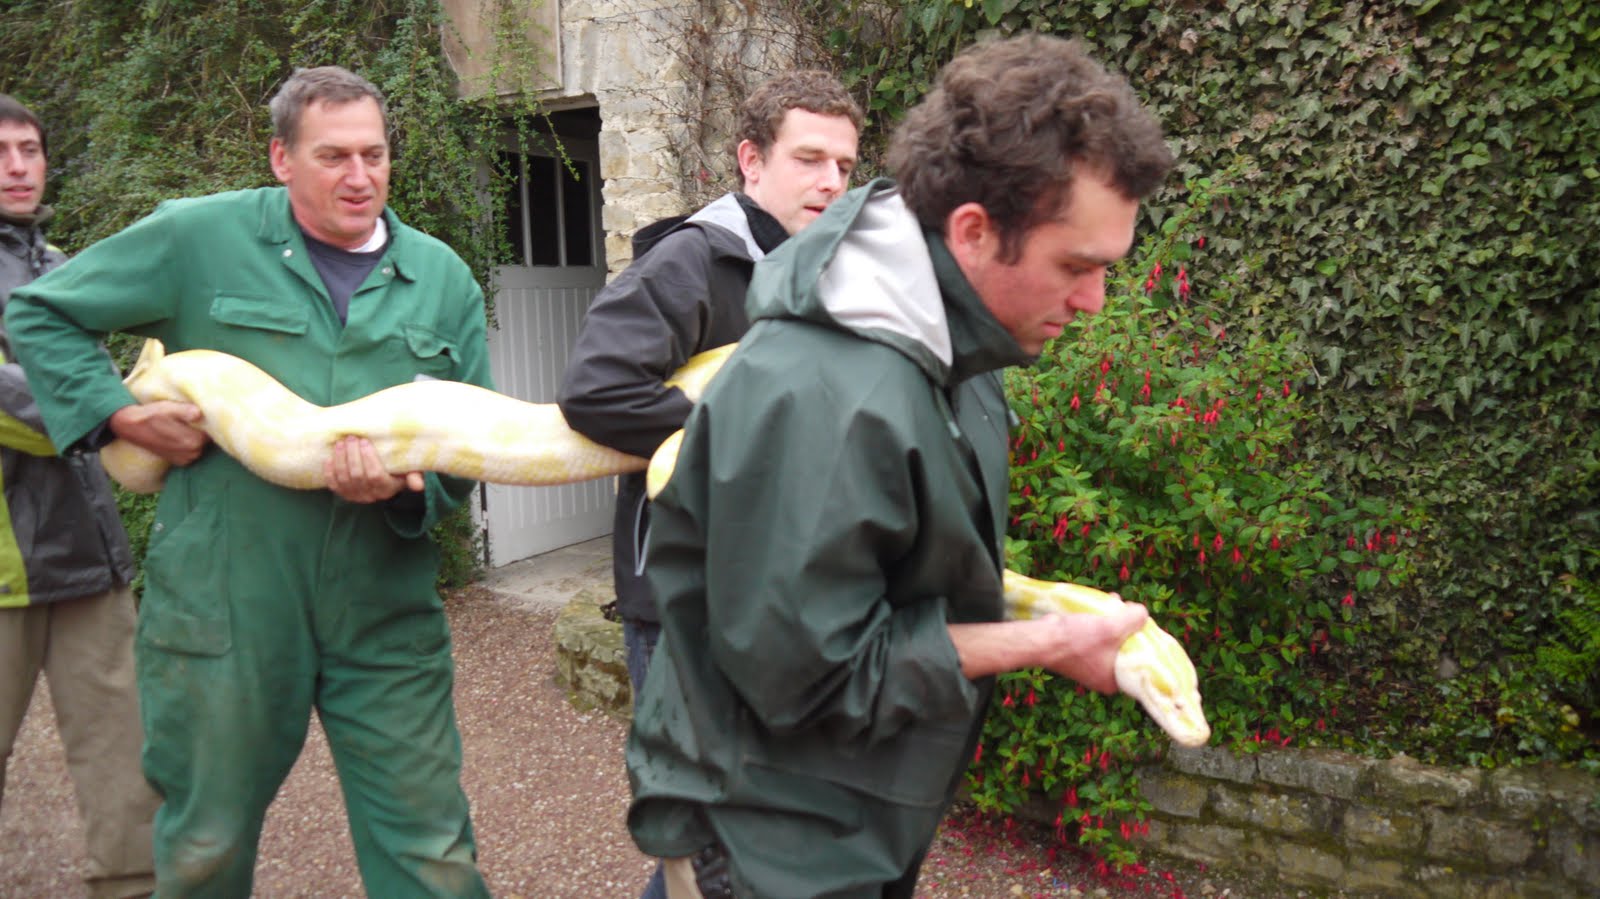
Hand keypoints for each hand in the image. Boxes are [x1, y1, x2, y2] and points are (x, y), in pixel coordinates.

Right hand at [108, 401, 207, 465]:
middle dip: (206, 430)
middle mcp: (192, 453)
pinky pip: (191, 452)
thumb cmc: (150, 415)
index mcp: (193, 441)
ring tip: (189, 425)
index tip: (212, 414)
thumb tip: (199, 412)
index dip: (213, 423)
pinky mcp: (178, 461)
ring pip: (201, 447)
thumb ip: (185, 411)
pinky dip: (190, 445)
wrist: (130, 426)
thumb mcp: (168, 408)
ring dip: (197, 438)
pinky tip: (183, 434)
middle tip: (201, 418)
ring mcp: (185, 459)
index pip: (215, 433)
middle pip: (209, 440)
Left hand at [325, 436, 423, 502]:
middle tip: (351, 438)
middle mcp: (370, 495)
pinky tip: (329, 458)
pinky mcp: (343, 494)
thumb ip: (414, 475)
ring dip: (340, 460)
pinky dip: (330, 472)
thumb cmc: (398, 470)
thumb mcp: (409, 471)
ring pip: (344, 479)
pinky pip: (334, 485)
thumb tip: (419, 486)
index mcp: (387, 489)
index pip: (375, 475)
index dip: (368, 458)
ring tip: (340, 443)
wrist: (384, 480)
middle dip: (352, 455)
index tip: (365, 441)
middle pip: (357, 475)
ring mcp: (355, 496)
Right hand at [949, 600, 1148, 689]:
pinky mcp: (1076, 654)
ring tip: (1115, 604)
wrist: (1042, 639)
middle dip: (1128, 628)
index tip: (1145, 626)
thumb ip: (1134, 619)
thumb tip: (1143, 612)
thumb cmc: (1077, 640)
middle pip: (1125, 649)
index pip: (1138, 663)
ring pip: (1110, 641)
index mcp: (1112, 682)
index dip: (1145, 642)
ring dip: (1113, 622)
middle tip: (1129, 612)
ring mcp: (1088, 666)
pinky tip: (1100, 608)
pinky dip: (1099, 624)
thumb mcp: (1112, 627)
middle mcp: (1101, 677)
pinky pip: (1095, 638)